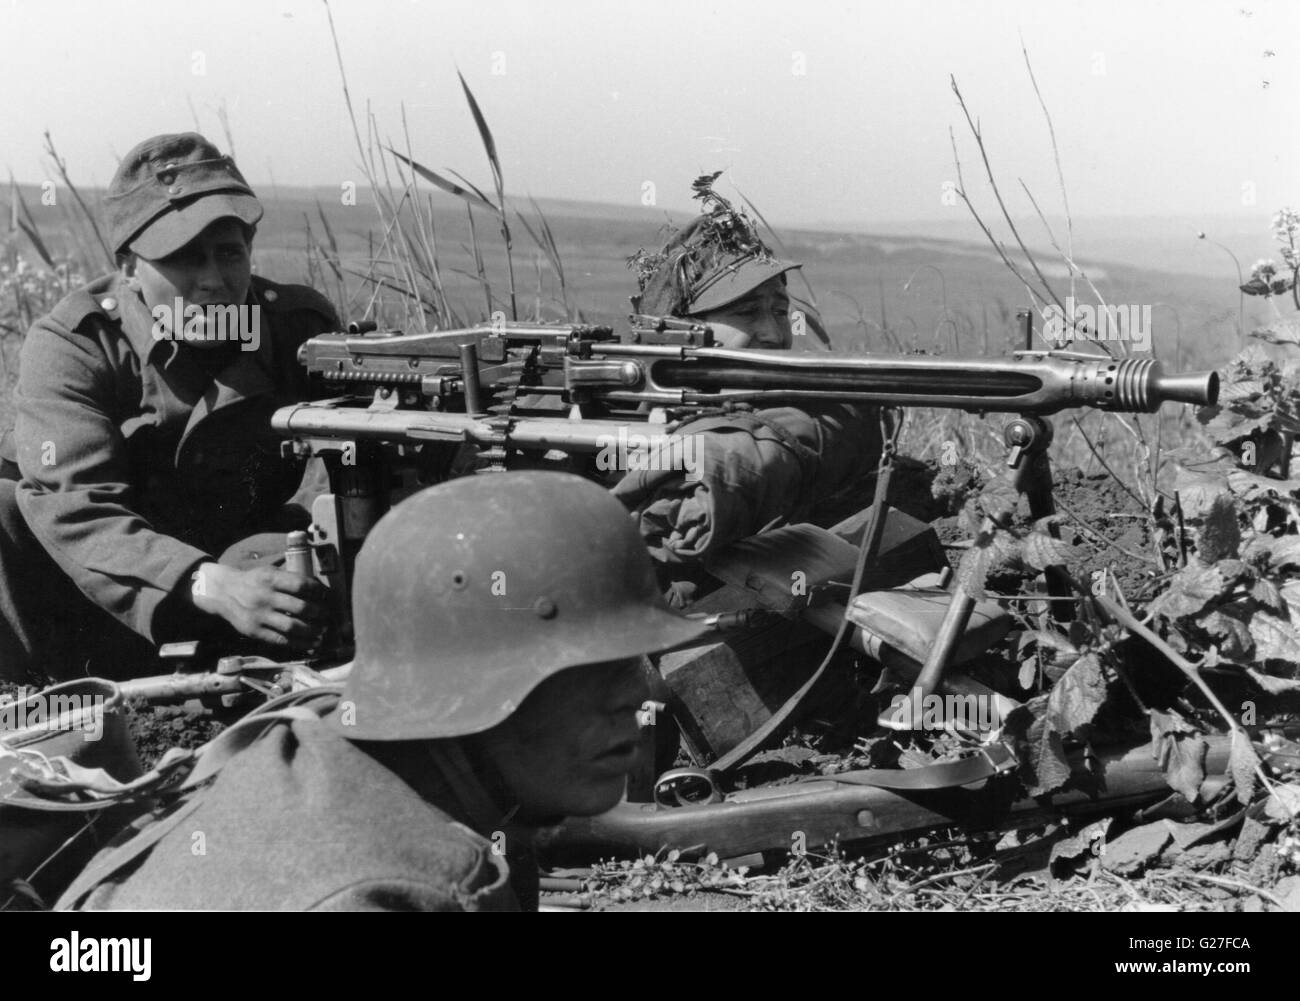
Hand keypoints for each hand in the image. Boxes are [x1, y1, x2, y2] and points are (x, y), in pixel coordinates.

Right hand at [189, 562, 328, 649]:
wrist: (222, 591)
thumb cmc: (253, 581)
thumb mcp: (269, 572)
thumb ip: (290, 580)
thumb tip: (320, 591)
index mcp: (270, 578)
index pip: (301, 584)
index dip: (318, 591)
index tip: (327, 597)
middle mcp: (264, 596)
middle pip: (300, 607)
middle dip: (319, 613)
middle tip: (327, 616)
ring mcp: (259, 615)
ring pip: (292, 626)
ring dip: (312, 631)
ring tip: (322, 631)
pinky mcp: (254, 630)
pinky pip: (280, 640)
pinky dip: (298, 643)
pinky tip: (310, 643)